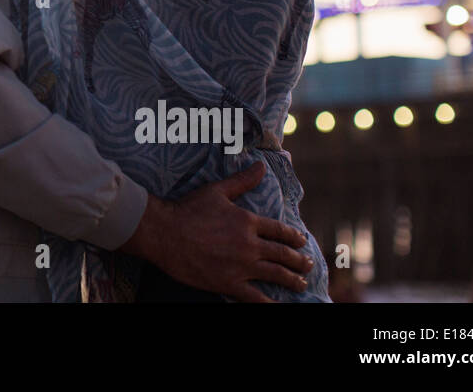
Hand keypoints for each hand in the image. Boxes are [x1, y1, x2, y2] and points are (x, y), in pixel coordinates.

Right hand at [119, 160, 314, 301]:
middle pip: (283, 254)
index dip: (294, 237)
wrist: (164, 232)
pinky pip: (256, 298)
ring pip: (276, 275)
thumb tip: (261, 166)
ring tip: (301, 284)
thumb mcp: (216, 190)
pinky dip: (270, 303)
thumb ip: (241, 180)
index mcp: (248, 221)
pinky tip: (278, 306)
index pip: (279, 230)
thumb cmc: (188, 209)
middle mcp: (249, 244)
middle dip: (299, 261)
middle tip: (309, 265)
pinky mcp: (229, 283)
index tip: (302, 241)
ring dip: (292, 281)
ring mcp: (241, 266)